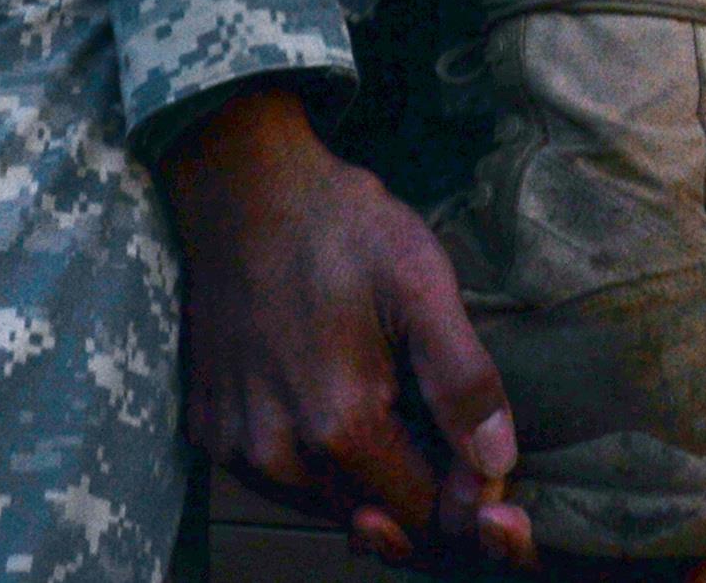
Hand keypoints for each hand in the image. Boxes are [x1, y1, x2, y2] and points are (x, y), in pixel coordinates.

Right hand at [162, 83, 529, 569]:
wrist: (241, 187)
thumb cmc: (340, 227)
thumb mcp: (421, 283)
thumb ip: (462, 382)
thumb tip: (498, 468)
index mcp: (337, 427)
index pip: (422, 518)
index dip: (464, 498)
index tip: (481, 458)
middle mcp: (276, 457)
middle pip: (375, 518)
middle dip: (417, 491)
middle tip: (434, 420)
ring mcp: (234, 449)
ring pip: (327, 504)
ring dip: (365, 476)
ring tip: (382, 396)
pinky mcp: (207, 433)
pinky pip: (281, 477)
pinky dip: (314, 458)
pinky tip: (330, 392)